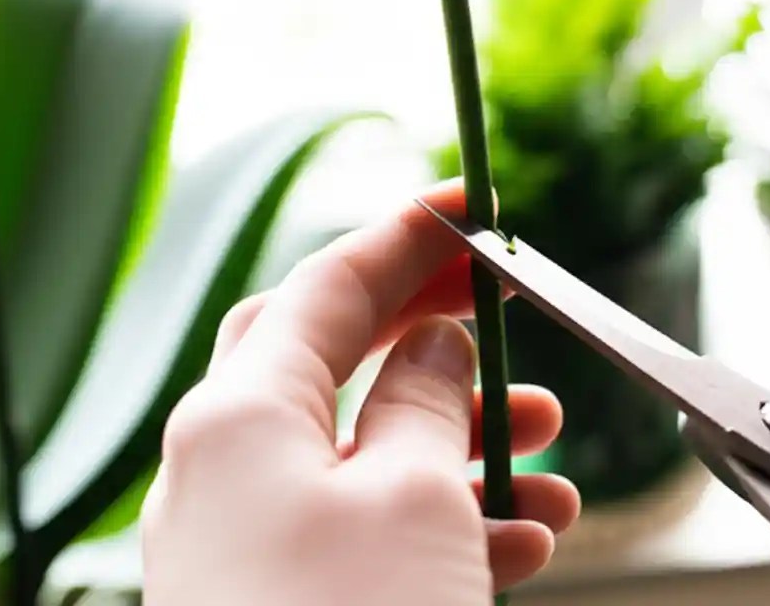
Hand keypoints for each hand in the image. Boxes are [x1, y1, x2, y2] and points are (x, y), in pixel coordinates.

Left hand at [140, 179, 580, 605]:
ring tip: (541, 441)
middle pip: (334, 359)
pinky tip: (522, 531)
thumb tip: (427, 347)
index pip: (326, 286)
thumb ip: (422, 402)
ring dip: (457, 438)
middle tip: (499, 306)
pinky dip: (445, 518)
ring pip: (364, 453)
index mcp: (240, 416)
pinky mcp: (284, 601)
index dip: (405, 237)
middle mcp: (228, 469)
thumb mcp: (411, 497)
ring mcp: (251, 542)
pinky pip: (368, 532)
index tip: (468, 204)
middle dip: (426, 332)